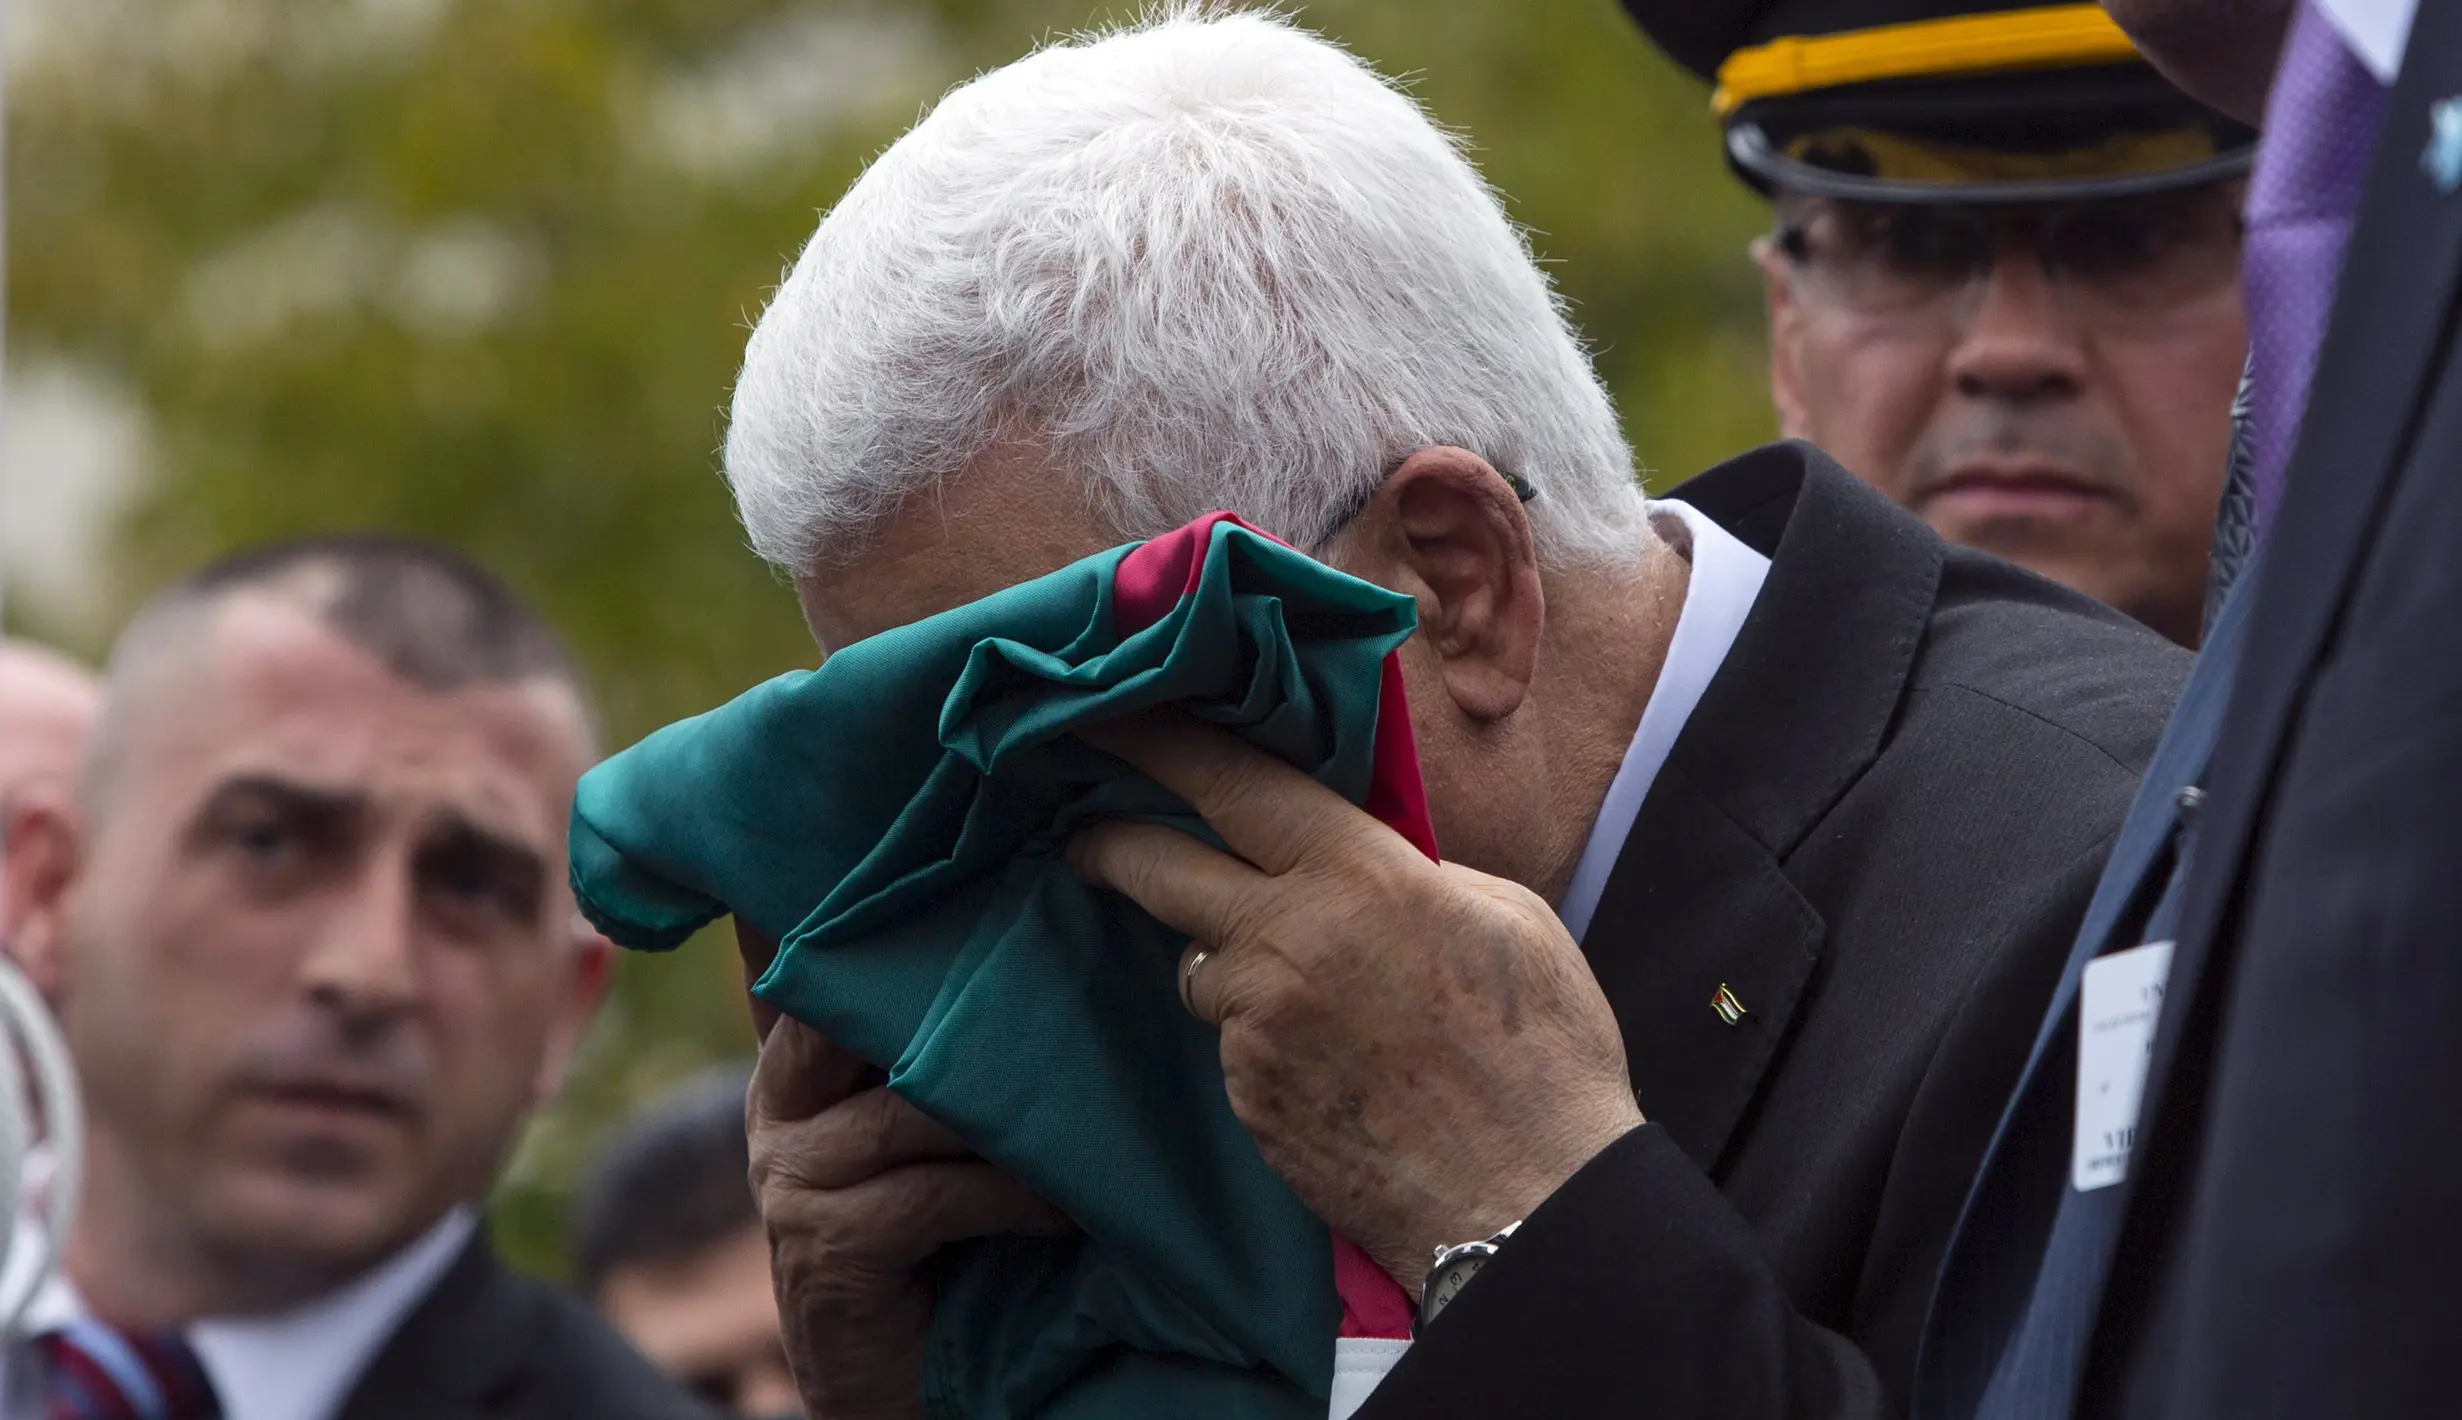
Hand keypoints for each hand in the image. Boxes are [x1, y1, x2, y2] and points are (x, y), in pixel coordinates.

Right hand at [743, 928, 1072, 1418]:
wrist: (890, 1380)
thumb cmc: (927, 1237)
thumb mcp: (921, 1132)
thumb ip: (927, 1054)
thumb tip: (1012, 942)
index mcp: (794, 1066)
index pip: (813, 966)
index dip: (865, 916)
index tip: (950, 869)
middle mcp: (778, 1108)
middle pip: (846, 1015)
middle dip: (942, 996)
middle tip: (1031, 969)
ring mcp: (793, 1178)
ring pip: (908, 1110)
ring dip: (1002, 1114)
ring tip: (1078, 1113)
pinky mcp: (829, 1243)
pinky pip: (932, 1193)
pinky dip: (1009, 1195)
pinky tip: (1060, 1206)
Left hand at [1067, 713, 1642, 1293]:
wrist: (1529, 1201)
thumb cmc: (1545, 1054)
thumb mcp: (1506, 918)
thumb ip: (1417, 875)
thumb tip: (1370, 865)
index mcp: (1359, 874)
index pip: (1233, 784)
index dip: (1164, 743)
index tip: (1116, 719)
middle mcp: (1287, 939)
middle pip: (1159, 869)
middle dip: (1110, 843)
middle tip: (1085, 835)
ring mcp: (1258, 1025)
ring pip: (1202, 966)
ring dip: (1225, 963)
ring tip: (1301, 994)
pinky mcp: (1248, 1098)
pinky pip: (1235, 1043)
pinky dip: (1263, 1040)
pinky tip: (1329, 1064)